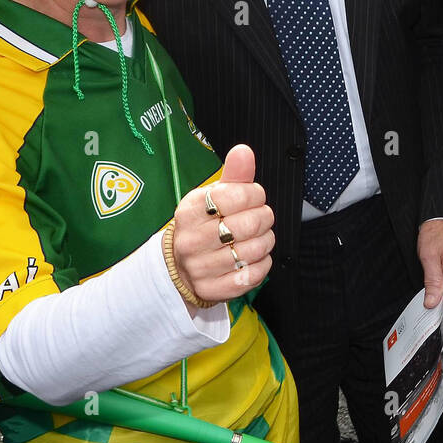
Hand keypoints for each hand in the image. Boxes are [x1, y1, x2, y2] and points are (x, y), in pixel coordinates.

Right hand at [170, 145, 274, 307]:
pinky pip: (254, 275)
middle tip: (259, 217)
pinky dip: (262, 263)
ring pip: (255, 250)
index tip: (254, 197)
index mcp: (189, 211)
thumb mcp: (211, 196)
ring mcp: (200, 268)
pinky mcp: (213, 290)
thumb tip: (244, 151)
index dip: (254, 194)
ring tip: (257, 236)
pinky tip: (253, 257)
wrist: (177, 266)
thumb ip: (233, 175)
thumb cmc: (202, 224)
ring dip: (265, 240)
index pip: (234, 196)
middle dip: (263, 217)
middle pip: (249, 224)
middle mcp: (191, 240)